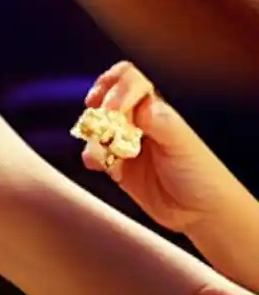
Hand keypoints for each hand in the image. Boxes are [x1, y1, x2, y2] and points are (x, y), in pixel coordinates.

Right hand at [82, 62, 258, 291]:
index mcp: (155, 109)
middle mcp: (138, 122)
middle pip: (106, 99)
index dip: (115, 88)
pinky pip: (94, 154)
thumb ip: (158, 121)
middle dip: (97, 109)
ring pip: (96, 127)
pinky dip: (91, 157)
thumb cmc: (202, 174)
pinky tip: (100, 165)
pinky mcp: (117, 165)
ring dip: (93, 137)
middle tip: (98, 123)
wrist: (201, 213)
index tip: (112, 110)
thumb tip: (136, 105)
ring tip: (102, 152)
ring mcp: (126, 143)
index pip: (129, 81)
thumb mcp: (183, 142)